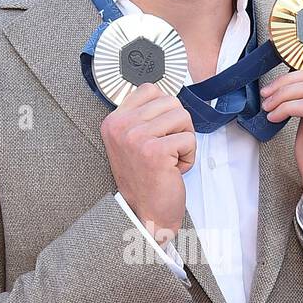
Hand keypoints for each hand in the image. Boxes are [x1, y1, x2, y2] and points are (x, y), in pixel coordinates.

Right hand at [102, 83, 195, 242]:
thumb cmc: (146, 178)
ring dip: (184, 141)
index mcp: (114, 121)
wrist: (146, 212)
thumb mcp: (134, 140)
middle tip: (166, 150)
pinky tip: (173, 170)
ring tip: (169, 159)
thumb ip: (144, 116)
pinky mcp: (154, 151)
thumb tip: (167, 94)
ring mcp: (135, 137)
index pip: (150, 89)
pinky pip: (188, 139)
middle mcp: (120, 126)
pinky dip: (188, 157)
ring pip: (182, 117)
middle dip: (178, 127)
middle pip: (171, 101)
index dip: (165, 110)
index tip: (159, 134)